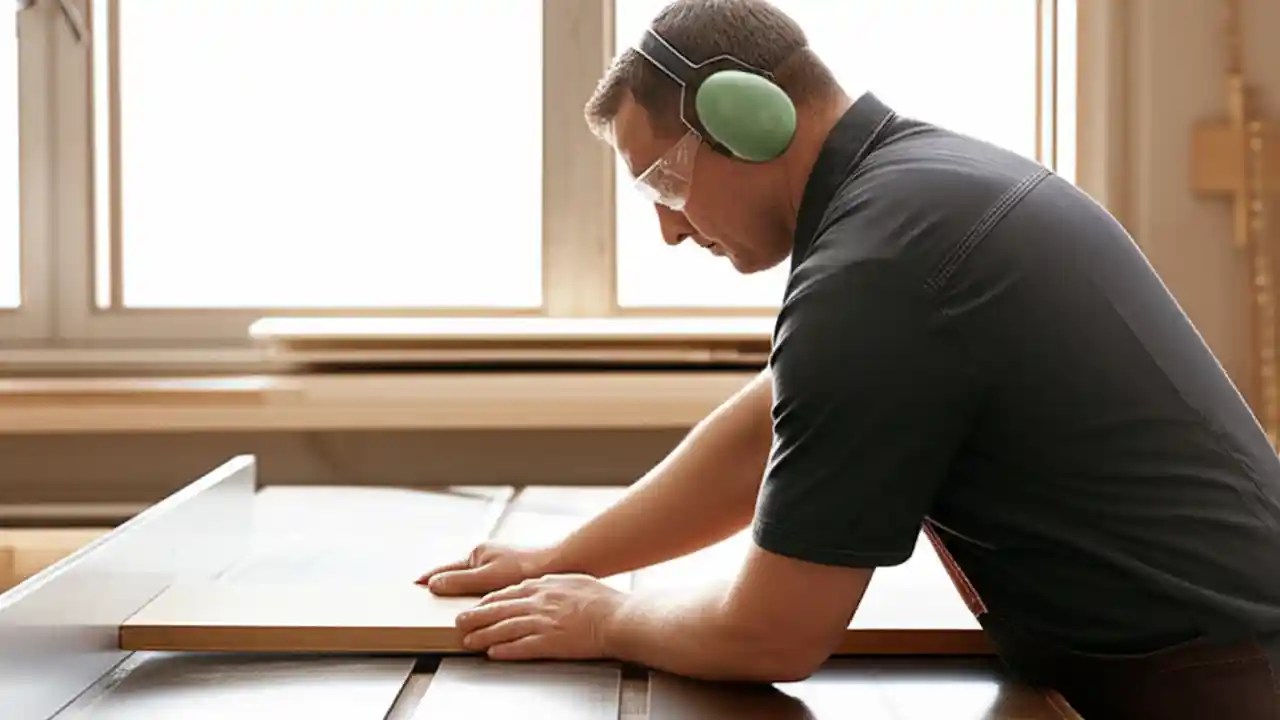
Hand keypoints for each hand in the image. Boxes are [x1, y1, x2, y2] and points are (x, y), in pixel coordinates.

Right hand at [417, 542, 554, 595]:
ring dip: (459, 590)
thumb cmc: (526, 567)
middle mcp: (485, 556)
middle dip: (441, 585)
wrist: (558, 565)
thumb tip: (434, 585)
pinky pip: (483, 585)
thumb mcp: (489, 577)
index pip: (444, 570)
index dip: (428, 579)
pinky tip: (476, 603)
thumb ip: (460, 581)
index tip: (413, 585)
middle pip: (455, 574)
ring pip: (469, 580)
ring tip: (445, 603)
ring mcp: (496, 563)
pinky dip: (474, 593)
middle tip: (424, 596)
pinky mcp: (507, 573)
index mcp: (476, 554)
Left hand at [455, 574, 624, 660]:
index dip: (489, 600)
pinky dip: (504, 650)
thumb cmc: (603, 600)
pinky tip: (493, 653)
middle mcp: (539, 602)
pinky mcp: (549, 642)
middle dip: (476, 616)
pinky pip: (520, 647)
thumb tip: (542, 582)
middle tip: (460, 621)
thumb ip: (554, 582)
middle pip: (499, 609)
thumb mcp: (575, 580)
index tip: (478, 605)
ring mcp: (542, 622)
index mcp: (545, 586)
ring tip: (469, 641)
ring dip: (483, 635)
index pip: (509, 592)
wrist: (617, 617)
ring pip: (504, 628)